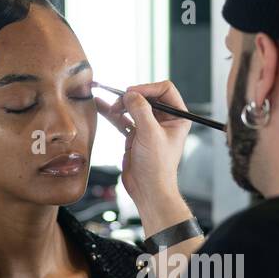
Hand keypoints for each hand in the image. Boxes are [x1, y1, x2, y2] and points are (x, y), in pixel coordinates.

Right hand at [96, 80, 192, 229]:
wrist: (148, 190)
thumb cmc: (157, 167)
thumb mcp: (150, 134)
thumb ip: (140, 110)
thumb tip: (130, 93)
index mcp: (177, 117)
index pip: (165, 90)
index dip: (148, 88)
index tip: (133, 93)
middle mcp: (165, 120)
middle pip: (146, 96)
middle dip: (131, 97)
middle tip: (119, 102)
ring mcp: (149, 127)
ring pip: (133, 107)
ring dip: (120, 104)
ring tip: (109, 106)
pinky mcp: (135, 135)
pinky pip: (123, 119)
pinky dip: (112, 113)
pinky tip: (100, 106)